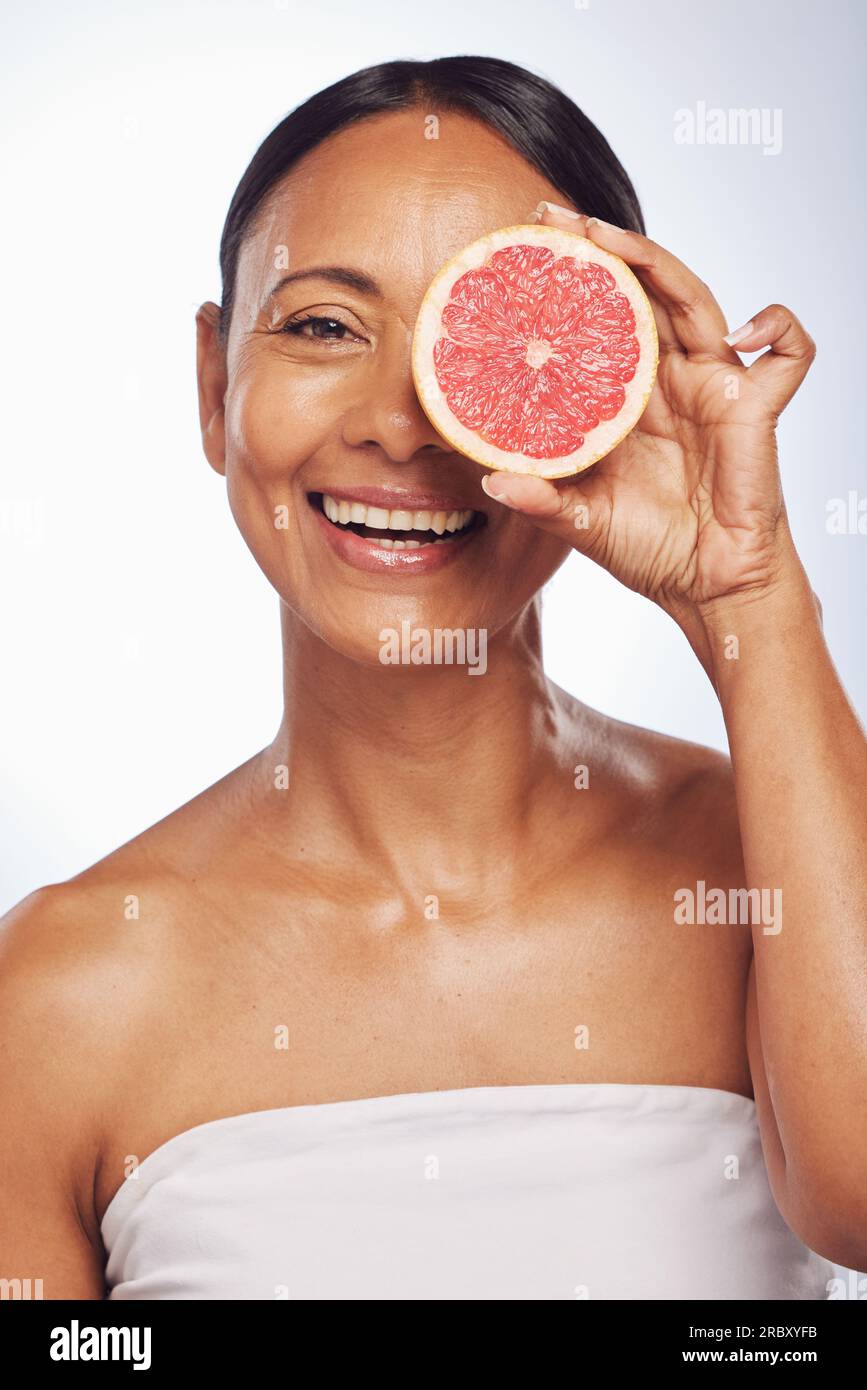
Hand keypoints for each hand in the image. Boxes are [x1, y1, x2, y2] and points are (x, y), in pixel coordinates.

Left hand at [481, 205, 816, 632]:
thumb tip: (490, 482)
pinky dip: (780, 328)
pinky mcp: (755, 407)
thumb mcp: (582, 522)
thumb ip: (542, 500)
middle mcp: (669, 379)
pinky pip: (789, 354)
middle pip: (640, 291)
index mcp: (626, 397)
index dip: (567, 285)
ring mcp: (714, 385)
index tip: (522, 251)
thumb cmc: (649, 550)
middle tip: (553, 219)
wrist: (706, 587)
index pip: (597, 321)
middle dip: (602, 248)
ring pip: (694, 299)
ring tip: (611, 238)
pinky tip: (747, 330)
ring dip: (656, 260)